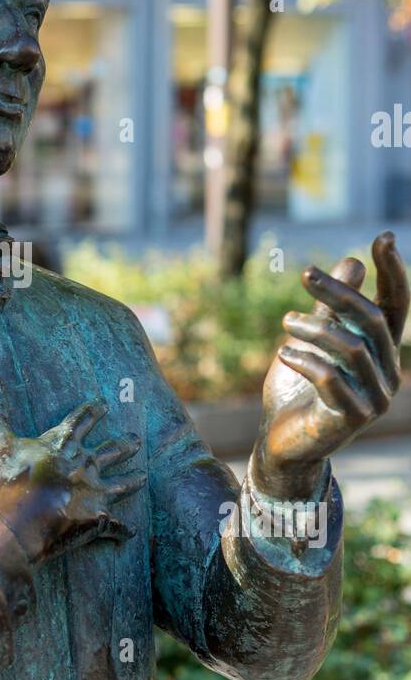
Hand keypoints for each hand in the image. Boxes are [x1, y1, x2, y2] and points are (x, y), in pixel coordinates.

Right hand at [0, 373, 144, 565]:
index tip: (104, 404)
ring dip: (132, 481)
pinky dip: (124, 530)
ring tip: (143, 477)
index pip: (81, 421)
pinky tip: (131, 532)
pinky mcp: (96, 521)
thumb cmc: (9, 479)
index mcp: (63, 445)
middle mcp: (84, 466)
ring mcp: (93, 494)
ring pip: (120, 486)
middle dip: (123, 445)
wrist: (21, 520)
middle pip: (109, 452)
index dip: (92, 412)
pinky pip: (115, 527)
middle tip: (136, 440)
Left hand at [253, 232, 407, 499]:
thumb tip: (353, 262)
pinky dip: (306, 360)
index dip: (393, 272)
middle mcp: (386, 373)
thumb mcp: (313, 341)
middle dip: (339, 293)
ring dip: (315, 328)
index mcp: (381, 351)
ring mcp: (374, 399)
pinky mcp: (352, 419)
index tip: (383, 237)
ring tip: (285, 321)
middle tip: (306, 274)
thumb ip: (333, 308)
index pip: (396, 305)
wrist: (283, 443)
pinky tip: (283, 352)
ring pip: (351, 348)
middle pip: (371, 320)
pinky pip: (332, 380)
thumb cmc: (298, 389)